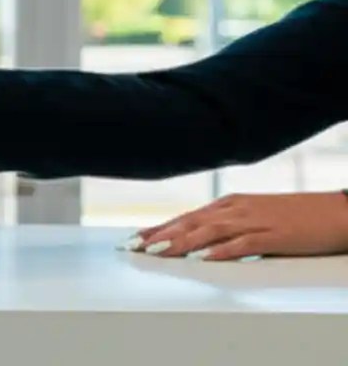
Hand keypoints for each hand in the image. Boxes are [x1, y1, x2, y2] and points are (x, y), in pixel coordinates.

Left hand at [128, 191, 347, 260]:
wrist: (337, 213)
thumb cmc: (297, 216)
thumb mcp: (254, 216)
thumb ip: (228, 226)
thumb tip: (198, 241)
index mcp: (231, 204)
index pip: (187, 216)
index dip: (160, 227)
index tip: (136, 238)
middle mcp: (237, 209)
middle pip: (192, 222)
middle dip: (161, 234)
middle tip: (134, 246)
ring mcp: (256, 220)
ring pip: (211, 231)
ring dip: (182, 241)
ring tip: (158, 250)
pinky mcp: (275, 235)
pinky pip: (244, 244)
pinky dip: (222, 250)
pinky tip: (204, 258)